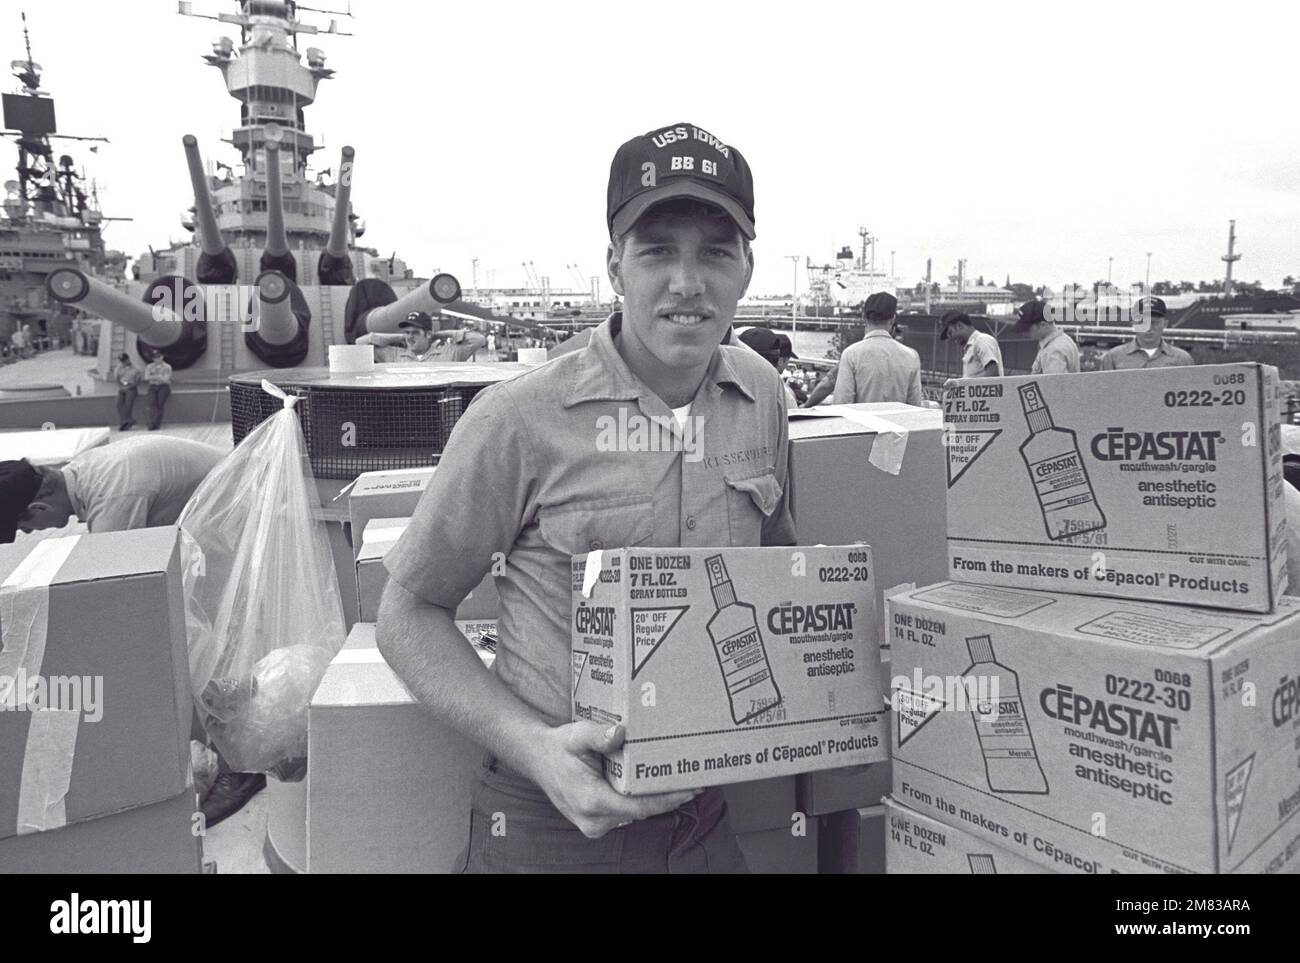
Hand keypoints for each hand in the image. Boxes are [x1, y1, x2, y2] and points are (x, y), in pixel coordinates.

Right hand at [528, 721, 700, 838]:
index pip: (638, 806)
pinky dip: (643, 801)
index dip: (667, 799)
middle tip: (696, 781)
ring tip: (682, 780)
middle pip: (642, 812)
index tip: (690, 789)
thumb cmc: (559, 747)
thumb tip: (619, 733)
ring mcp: (595, 825)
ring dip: (658, 799)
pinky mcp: (598, 823)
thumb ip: (597, 735)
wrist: (538, 760)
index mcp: (590, 800)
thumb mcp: (575, 734)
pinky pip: (628, 813)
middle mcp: (594, 819)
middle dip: (669, 797)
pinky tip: (657, 785)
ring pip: (636, 814)